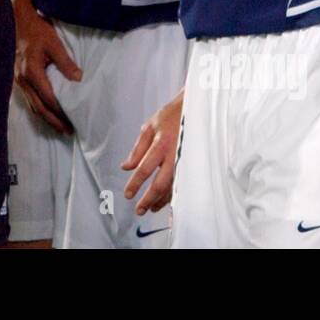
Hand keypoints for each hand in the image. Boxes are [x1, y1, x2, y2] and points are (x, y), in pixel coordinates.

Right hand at [11, 0, 80, 133]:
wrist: (19, 22)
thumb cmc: (37, 31)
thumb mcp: (54, 44)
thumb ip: (65, 63)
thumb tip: (78, 80)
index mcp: (31, 72)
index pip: (48, 97)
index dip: (59, 111)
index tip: (72, 120)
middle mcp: (23, 80)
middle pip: (38, 107)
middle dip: (53, 120)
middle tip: (68, 130)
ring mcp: (19, 81)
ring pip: (32, 105)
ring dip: (46, 118)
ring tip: (60, 127)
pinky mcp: (18, 79)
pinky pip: (29, 99)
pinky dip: (39, 109)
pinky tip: (46, 113)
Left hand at [122, 91, 182, 214]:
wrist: (194, 109)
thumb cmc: (170, 116)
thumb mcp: (149, 127)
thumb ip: (137, 149)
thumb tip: (126, 167)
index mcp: (160, 144)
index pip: (145, 168)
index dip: (136, 183)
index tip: (128, 195)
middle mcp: (174, 154)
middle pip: (160, 183)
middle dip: (149, 199)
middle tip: (139, 210)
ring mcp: (184, 160)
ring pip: (173, 186)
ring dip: (161, 200)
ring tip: (150, 208)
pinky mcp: (191, 163)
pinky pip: (181, 182)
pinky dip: (172, 193)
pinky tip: (165, 200)